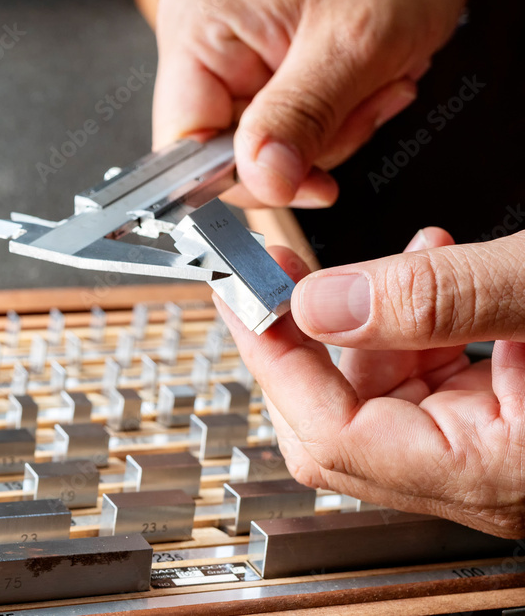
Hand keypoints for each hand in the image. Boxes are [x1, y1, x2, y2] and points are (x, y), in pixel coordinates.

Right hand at [153, 0, 497, 207]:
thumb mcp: (352, 45)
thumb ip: (300, 121)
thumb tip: (263, 183)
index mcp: (198, 32)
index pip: (186, 147)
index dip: (245, 177)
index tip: (304, 178)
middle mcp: (206, 43)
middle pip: (234, 152)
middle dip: (310, 144)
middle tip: (359, 101)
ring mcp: (237, 55)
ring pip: (270, 147)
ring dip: (337, 129)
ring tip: (373, 81)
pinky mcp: (268, 66)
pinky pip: (292, 127)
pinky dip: (340, 116)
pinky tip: (367, 80)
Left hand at [216, 227, 524, 537]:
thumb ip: (437, 301)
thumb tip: (321, 304)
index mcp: (488, 472)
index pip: (331, 434)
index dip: (273, 361)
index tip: (239, 298)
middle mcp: (479, 476)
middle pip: (334, 423)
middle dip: (301, 338)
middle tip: (277, 272)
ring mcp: (483, 447)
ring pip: (373, 392)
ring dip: (364, 317)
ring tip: (388, 256)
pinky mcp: (494, 416)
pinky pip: (419, 375)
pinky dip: (409, 321)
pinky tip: (429, 268)